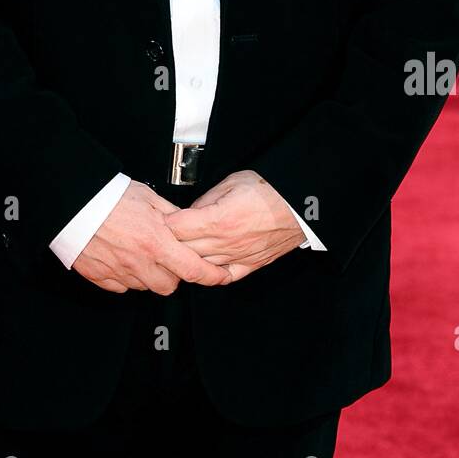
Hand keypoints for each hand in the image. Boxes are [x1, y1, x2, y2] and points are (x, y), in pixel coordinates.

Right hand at [71, 180, 234, 294]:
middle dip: (175, 274)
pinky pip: (122, 287)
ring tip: (143, 255)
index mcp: (155, 241)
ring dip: (151, 276)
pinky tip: (124, 259)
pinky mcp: (100, 277)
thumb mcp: (148, 197)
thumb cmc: (108, 195)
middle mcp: (139, 261)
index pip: (193, 269)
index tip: (221, 276)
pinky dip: (127, 277)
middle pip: (170, 285)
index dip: (212, 276)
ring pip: (146, 287)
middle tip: (169, 257)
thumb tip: (186, 223)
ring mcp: (119, 272)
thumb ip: (171, 215)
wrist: (73, 203)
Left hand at [161, 170, 305, 282]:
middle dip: (171, 241)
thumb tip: (191, 210)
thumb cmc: (270, 189)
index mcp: (218, 219)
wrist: (298, 203)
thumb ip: (207, 199)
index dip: (165, 221)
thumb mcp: (231, 181)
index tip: (160, 218)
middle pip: (184, 248)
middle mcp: (226, 242)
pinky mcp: (251, 264)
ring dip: (188, 257)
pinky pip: (225, 276)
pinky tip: (206, 267)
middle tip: (165, 234)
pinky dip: (213, 274)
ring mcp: (238, 256)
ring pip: (201, 265)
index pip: (177, 228)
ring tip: (182, 249)